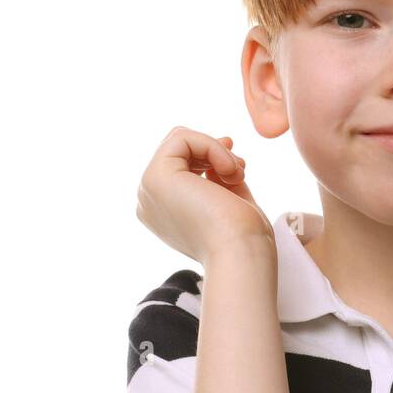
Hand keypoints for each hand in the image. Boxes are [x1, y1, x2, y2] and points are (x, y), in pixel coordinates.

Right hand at [136, 125, 274, 265]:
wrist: (241, 255)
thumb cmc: (244, 236)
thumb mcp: (231, 197)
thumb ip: (220, 173)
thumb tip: (223, 141)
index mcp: (164, 212)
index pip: (181, 166)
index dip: (211, 157)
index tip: (237, 165)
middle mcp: (150, 202)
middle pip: (179, 150)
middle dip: (214, 151)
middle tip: (239, 169)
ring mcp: (148, 190)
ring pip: (180, 140)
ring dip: (216, 150)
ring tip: (236, 175)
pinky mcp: (156, 178)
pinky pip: (182, 138)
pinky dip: (212, 146)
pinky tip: (228, 170)